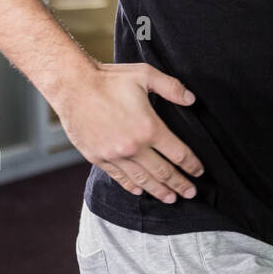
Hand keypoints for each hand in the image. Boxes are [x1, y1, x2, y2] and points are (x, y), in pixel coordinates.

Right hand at [56, 61, 203, 200]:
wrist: (73, 86)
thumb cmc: (109, 79)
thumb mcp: (145, 75)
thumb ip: (172, 87)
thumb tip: (192, 99)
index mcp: (149, 127)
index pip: (178, 153)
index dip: (192, 164)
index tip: (199, 171)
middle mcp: (133, 146)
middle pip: (163, 172)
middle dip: (180, 184)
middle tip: (191, 193)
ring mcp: (114, 155)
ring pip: (142, 180)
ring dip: (159, 191)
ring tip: (171, 199)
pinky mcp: (98, 158)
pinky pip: (119, 177)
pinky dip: (132, 186)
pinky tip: (141, 191)